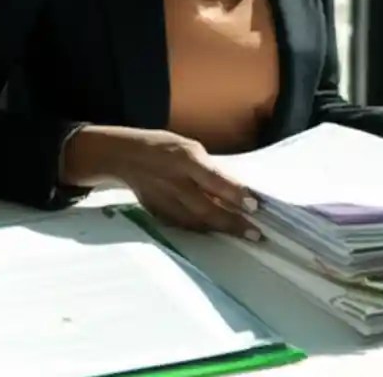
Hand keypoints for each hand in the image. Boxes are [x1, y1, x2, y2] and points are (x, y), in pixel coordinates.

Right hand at [62, 126, 260, 238]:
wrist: (126, 157)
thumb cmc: (164, 147)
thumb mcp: (189, 147)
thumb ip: (210, 169)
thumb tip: (235, 190)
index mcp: (185, 159)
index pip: (214, 179)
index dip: (235, 193)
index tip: (255, 206)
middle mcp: (175, 182)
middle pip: (207, 208)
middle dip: (233, 222)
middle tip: (256, 234)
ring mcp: (165, 201)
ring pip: (197, 222)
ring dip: (221, 230)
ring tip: (242, 235)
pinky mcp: (158, 213)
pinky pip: (184, 225)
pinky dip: (203, 230)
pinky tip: (217, 233)